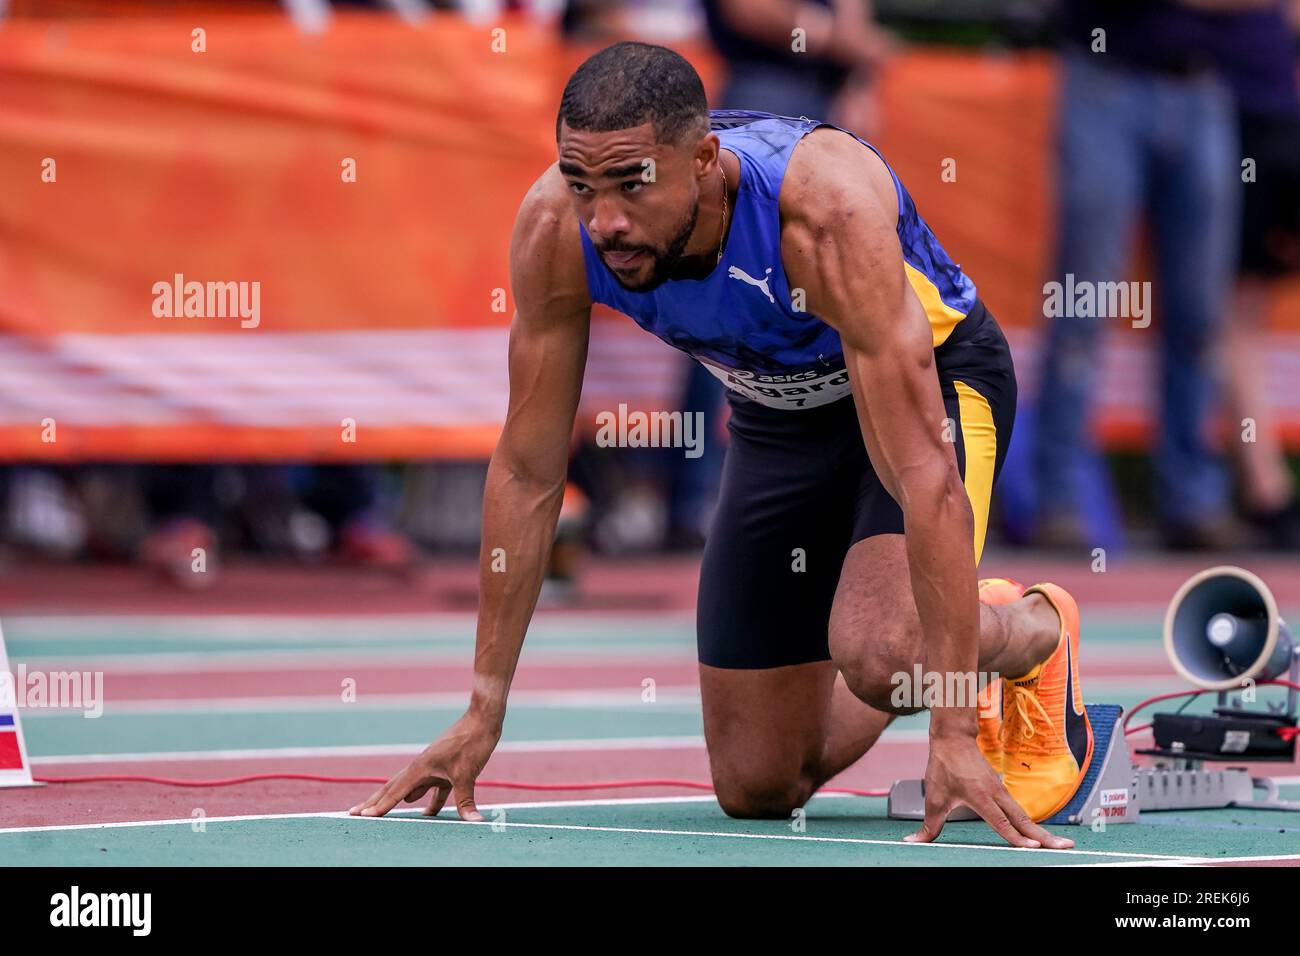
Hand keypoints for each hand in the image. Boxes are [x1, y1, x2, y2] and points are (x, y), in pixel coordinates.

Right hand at [349, 710, 501, 819]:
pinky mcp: (446, 769)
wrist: (482, 719)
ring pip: (409, 788)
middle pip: (393, 788)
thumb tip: (473, 821)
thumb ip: (466, 800)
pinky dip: (428, 802)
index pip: (396, 791)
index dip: (380, 805)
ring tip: (379, 813)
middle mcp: (422, 767)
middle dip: (374, 801)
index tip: (364, 816)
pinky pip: (431, 789)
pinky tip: (428, 815)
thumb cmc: (471, 742)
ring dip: (395, 800)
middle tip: (354, 813)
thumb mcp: (468, 773)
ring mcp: (433, 768)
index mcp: (421, 767)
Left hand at [905, 733, 1073, 848]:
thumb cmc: (944, 767)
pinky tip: (1041, 835)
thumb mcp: (934, 798)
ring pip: (1025, 815)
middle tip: (1065, 847)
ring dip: (1042, 831)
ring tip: (1061, 844)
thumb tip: (912, 841)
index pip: (1002, 822)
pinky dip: (1032, 824)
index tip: (1034, 847)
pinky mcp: (1002, 791)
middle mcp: (996, 794)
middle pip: (1024, 820)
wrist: (953, 739)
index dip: (1017, 837)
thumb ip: (928, 826)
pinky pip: (1019, 811)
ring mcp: (1001, 792)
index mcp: (981, 797)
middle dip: (1044, 836)